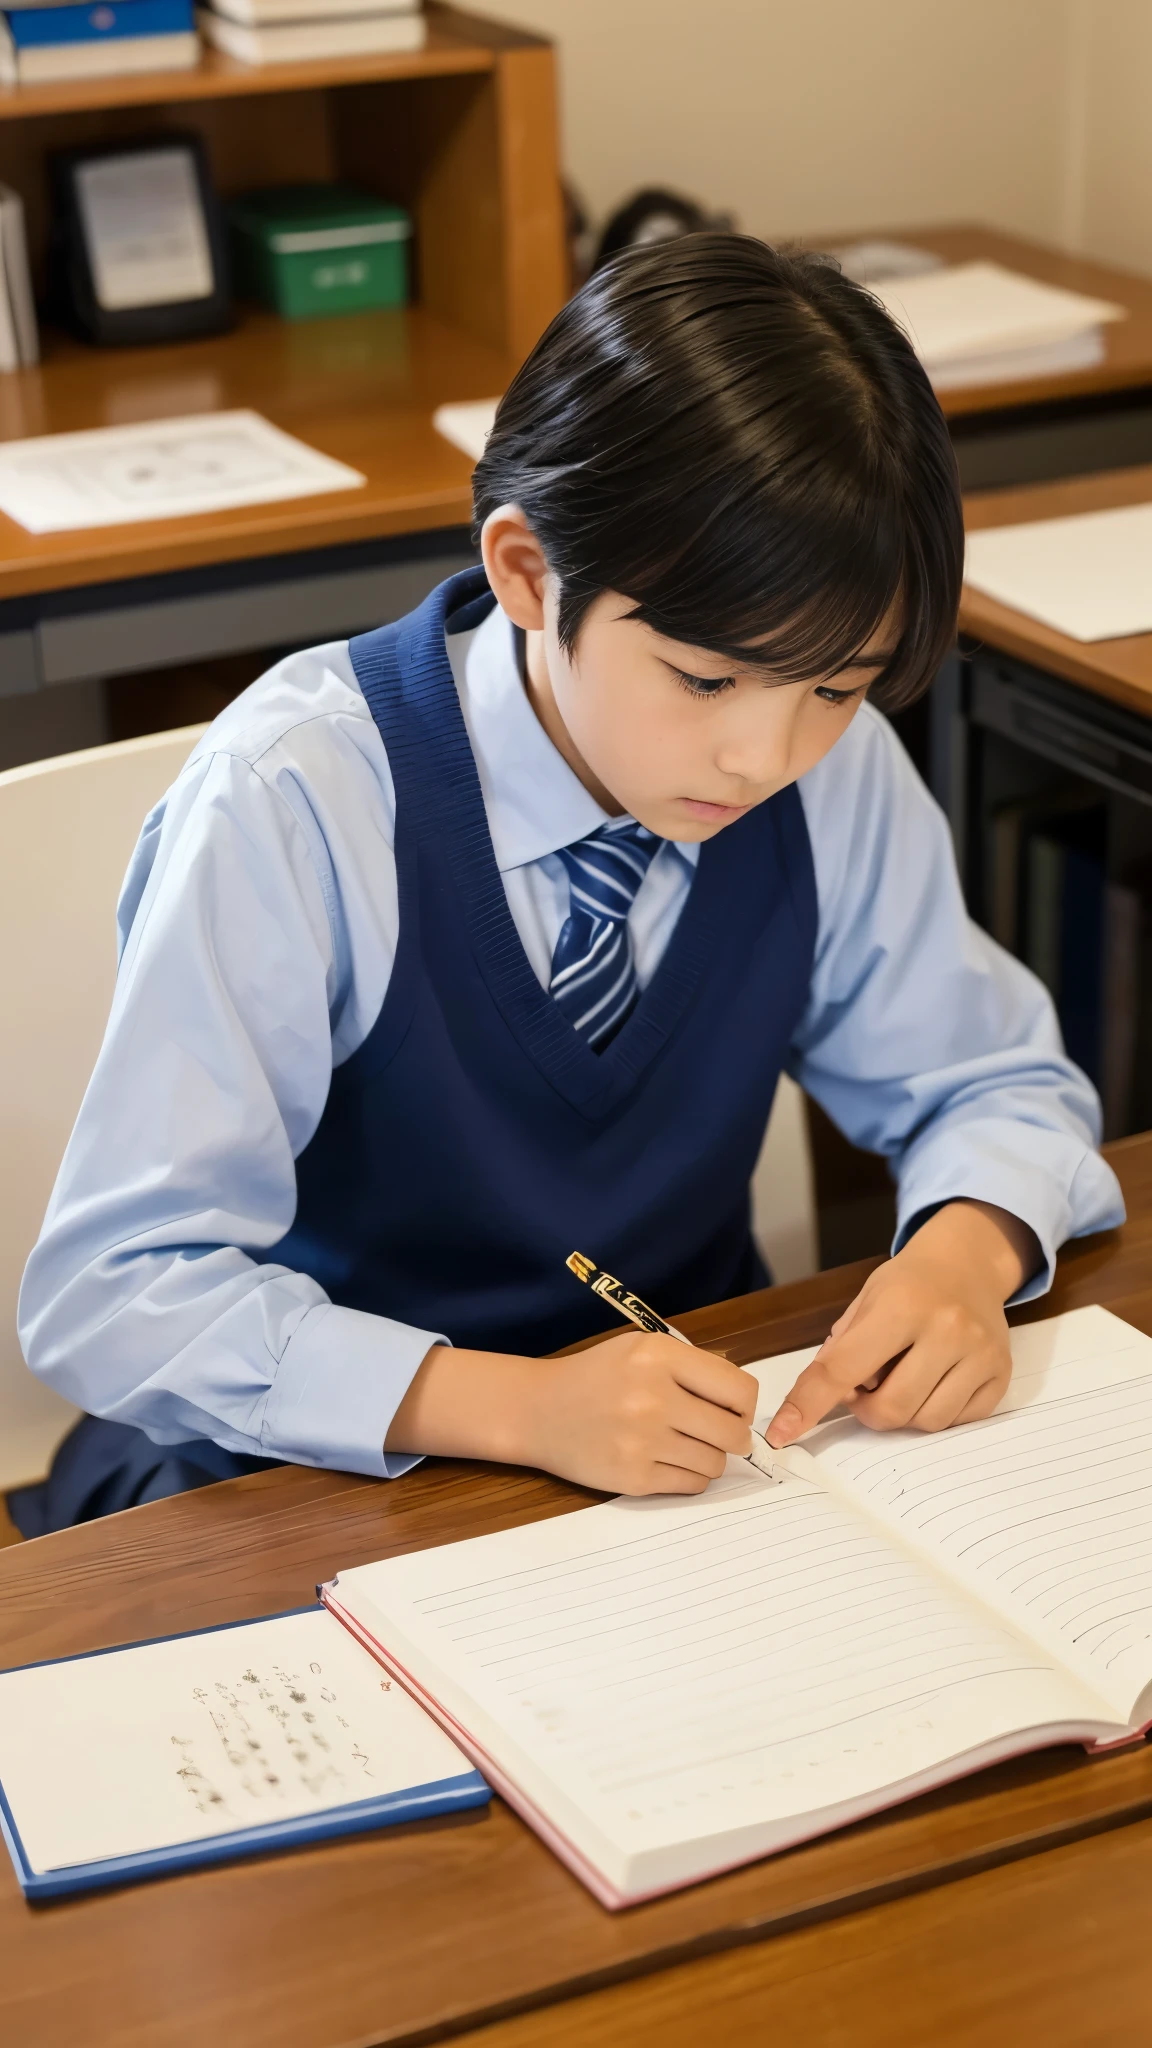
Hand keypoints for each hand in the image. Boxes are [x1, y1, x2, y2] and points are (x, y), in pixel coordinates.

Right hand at [386, 1330, 757, 1494]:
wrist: (538, 1410)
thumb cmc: (596, 1377)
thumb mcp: (641, 1350)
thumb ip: (693, 1367)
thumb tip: (745, 1401)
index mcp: (659, 1357)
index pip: (739, 1390)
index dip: (744, 1404)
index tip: (733, 1409)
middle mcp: (653, 1397)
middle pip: (733, 1432)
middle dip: (733, 1436)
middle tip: (716, 1433)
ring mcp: (642, 1441)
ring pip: (716, 1463)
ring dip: (709, 1457)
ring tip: (683, 1444)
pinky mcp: (633, 1477)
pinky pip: (692, 1485)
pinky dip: (689, 1476)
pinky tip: (668, 1461)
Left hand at [766, 1200, 1039, 1447]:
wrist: (969, 1263)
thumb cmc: (910, 1283)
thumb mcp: (866, 1299)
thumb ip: (840, 1349)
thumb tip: (815, 1401)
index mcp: (902, 1305)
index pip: (843, 1369)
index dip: (808, 1405)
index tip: (782, 1432)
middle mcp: (946, 1329)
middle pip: (890, 1409)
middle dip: (867, 1409)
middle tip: (868, 1384)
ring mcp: (979, 1354)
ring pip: (926, 1422)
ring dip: (903, 1412)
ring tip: (904, 1376)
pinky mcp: (1001, 1374)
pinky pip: (958, 1421)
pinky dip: (935, 1410)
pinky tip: (934, 1379)